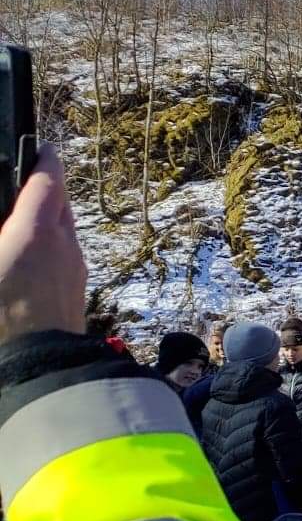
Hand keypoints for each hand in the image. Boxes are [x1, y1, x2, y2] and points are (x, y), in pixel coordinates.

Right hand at [0, 147, 85, 345]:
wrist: (37, 370)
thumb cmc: (3, 314)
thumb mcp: (3, 251)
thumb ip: (8, 232)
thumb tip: (13, 231)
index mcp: (37, 230)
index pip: (48, 182)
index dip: (45, 162)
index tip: (44, 149)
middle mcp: (64, 247)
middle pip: (61, 209)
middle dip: (47, 196)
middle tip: (29, 189)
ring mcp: (75, 274)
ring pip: (65, 238)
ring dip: (49, 228)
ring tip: (24, 230)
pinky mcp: (75, 298)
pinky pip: (65, 264)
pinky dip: (50, 255)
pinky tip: (32, 268)